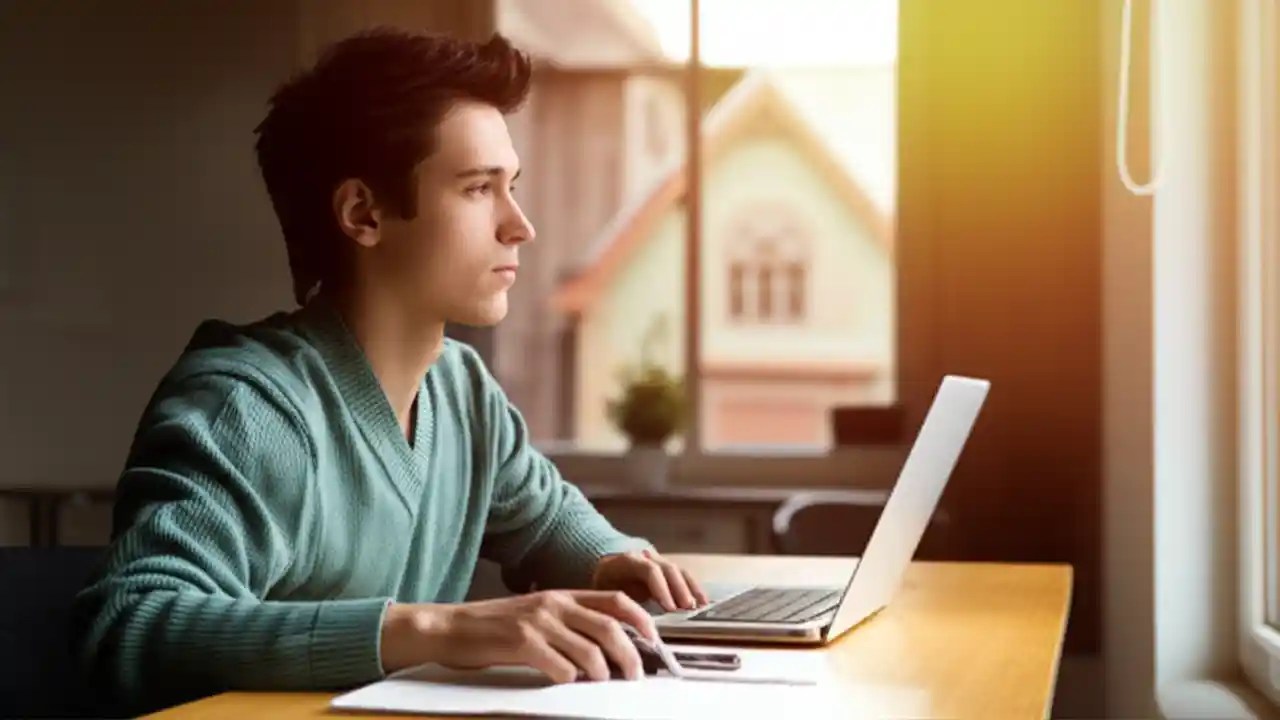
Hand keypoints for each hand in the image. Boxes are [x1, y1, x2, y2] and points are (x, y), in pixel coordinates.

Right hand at [379, 590, 656, 682]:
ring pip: (590, 648)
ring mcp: (538, 622)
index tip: (654, 638)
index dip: (641, 618)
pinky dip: (571, 678)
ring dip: (603, 671)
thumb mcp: (536, 614)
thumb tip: (603, 648)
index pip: (614, 600)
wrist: (450, 628)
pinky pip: (560, 665)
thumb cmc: (492, 626)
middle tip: (635, 673)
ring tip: (602, 681)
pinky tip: (568, 681)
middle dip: (630, 653)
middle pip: (609, 626)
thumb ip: (567, 623)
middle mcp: (554, 604)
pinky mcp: (521, 643)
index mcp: (561, 595)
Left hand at [592, 549, 709, 611]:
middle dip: (679, 590)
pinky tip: (702, 602)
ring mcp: (658, 561)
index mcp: (627, 561)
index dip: (662, 588)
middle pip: (668, 569)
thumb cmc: (601, 585)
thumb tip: (627, 628)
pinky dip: (693, 589)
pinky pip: (683, 576)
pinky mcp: (666, 570)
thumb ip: (615, 606)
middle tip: (687, 609)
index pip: (649, 570)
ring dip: (690, 590)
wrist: (602, 567)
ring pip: (678, 571)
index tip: (670, 608)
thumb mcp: (602, 593)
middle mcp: (646, 557)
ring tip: (698, 608)